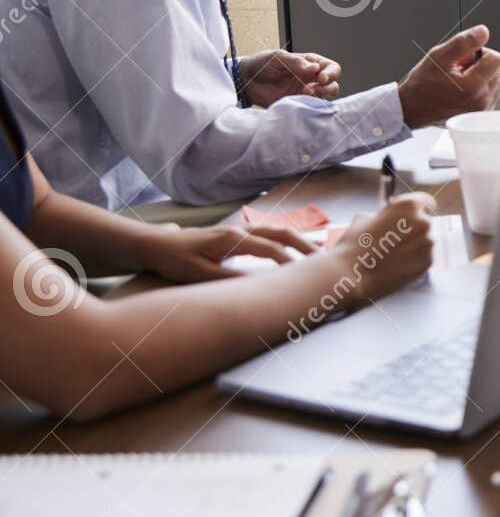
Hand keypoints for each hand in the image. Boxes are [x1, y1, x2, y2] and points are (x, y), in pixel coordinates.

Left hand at [140, 220, 316, 282]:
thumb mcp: (199, 275)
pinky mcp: (237, 234)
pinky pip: (269, 234)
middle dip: (305, 245)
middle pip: (282, 233)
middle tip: (325, 259)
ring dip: (298, 241)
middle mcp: (240, 230)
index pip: (272, 249)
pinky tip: (293, 250)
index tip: (309, 275)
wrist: (155, 244)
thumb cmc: (175, 260)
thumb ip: (229, 279)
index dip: (292, 262)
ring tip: (317, 254)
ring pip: (277, 231)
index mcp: (233, 239)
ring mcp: (239, 230)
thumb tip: (258, 286)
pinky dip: (286, 241)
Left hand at [236, 49, 341, 107]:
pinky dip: (311, 107)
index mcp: (309, 64)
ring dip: (321, 96)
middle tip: (313, 88)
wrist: (245, 81)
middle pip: (332, 84)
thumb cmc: (260, 64)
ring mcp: (305, 93)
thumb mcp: (277, 57)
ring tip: (306, 94)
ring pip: (325, 97)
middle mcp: (310, 79)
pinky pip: (311, 108)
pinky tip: (301, 103)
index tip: (320, 77)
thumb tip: (315, 67)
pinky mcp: (297, 104)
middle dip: (328, 87)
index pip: (330, 67)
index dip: (331, 73)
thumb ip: (296, 61)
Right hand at [326, 193, 436, 302]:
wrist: (352, 273)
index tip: (412, 217)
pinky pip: (423, 257)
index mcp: (409, 205)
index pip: (427, 202)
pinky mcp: (428, 262)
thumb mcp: (364, 218)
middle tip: (394, 241)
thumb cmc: (355, 244)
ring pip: (424, 241)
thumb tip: (384, 217)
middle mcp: (423, 221)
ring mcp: (428, 243)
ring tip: (392, 256)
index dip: (419, 209)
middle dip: (413, 230)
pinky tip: (396, 265)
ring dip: (413, 246)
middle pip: (424, 223)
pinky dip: (413, 261)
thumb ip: (382, 215)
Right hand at [397, 25, 499, 127]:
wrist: (412, 109)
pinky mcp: (481, 115)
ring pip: (495, 82)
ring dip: (481, 77)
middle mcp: (481, 101)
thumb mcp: (438, 56)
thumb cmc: (422, 85)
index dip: (479, 52)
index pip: (495, 58)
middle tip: (458, 70)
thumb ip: (463, 42)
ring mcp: (482, 110)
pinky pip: (491, 95)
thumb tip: (483, 32)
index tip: (463, 58)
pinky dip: (480, 90)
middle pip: (496, 70)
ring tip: (459, 81)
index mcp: (473, 86)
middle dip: (479, 65)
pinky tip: (462, 91)